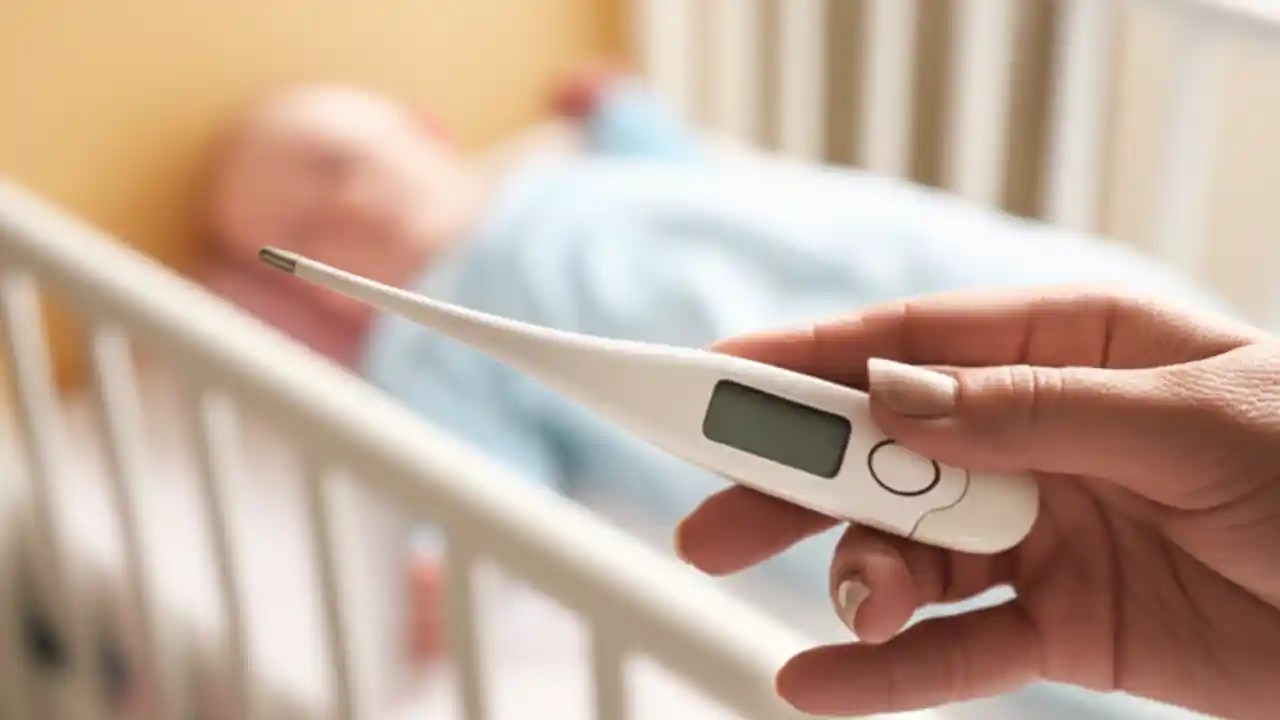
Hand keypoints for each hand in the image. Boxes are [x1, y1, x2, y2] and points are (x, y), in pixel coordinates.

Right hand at [676, 288, 1279, 717]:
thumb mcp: (1195, 418)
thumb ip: (1035, 408)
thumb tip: (890, 395)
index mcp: (1068, 347)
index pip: (910, 342)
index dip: (805, 362)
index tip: (712, 379)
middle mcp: (1036, 434)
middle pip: (883, 453)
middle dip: (795, 486)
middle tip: (709, 525)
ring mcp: (1043, 531)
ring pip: (912, 553)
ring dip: (859, 582)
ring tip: (847, 613)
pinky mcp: (1060, 624)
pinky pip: (959, 646)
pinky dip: (889, 669)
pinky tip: (818, 681)